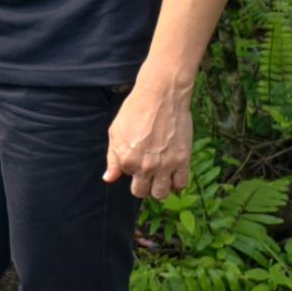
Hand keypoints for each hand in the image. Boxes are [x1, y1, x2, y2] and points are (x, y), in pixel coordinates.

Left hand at [103, 71, 193, 198]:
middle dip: (143, 186)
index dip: (130, 168)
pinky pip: (181, 184)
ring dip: (159, 189)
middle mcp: (146, 167)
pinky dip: (177, 184)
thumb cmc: (135, 111)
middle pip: (143, 192)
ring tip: (160, 177)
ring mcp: (165, 165)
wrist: (161, 96)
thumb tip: (109, 179)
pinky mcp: (182, 160)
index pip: (127, 178)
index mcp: (127, 161)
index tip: (136, 156)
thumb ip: (113, 159)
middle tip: (147, 174)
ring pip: (162, 194)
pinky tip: (173, 175)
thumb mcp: (115, 133)